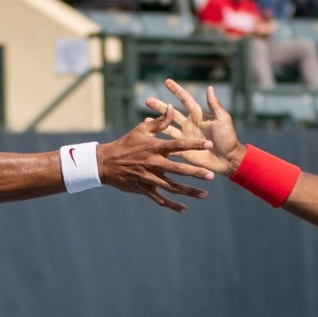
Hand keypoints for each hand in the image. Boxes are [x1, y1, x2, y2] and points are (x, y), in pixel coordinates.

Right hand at [94, 112, 214, 210]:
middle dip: (196, 173)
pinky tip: (184, 208)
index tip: (210, 145)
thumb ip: (159, 121)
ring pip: (173, 187)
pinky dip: (172, 205)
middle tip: (211, 176)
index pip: (179, 145)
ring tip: (204, 194)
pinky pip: (160, 199)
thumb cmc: (125, 144)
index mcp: (155, 147)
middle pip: (179, 169)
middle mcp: (154, 163)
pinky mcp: (144, 189)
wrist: (106, 163)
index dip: (195, 145)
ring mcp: (150, 178)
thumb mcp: (141, 130)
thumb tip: (172, 107)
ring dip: (189, 191)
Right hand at [148, 79, 242, 176]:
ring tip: (144, 119)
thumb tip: (209, 87)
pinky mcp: (184, 150)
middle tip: (147, 100)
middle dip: (160, 106)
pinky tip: (150, 137)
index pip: (185, 100)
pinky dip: (160, 141)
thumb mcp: (223, 119)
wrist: (228, 159)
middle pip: (172, 113)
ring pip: (168, 127)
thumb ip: (215, 105)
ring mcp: (186, 137)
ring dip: (157, 122)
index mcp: (199, 115)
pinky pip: (169, 144)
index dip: (176, 90)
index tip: (166, 82)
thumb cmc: (228, 138)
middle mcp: (190, 124)